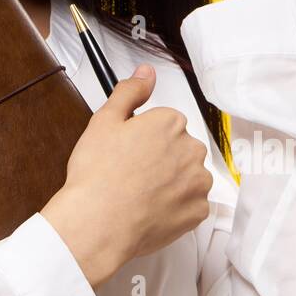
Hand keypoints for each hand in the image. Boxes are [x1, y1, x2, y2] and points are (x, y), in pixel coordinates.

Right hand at [41, 64, 212, 286]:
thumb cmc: (97, 173)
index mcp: (170, 123)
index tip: (128, 151)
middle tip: (130, 172)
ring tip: (140, 193)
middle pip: (179, 148)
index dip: (144, 137)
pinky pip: (191, 204)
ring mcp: (197, 182)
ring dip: (171, 181)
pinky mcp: (198, 212)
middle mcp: (191, 149)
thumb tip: (146, 72)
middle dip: (160, 157)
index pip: (166, 123)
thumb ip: (130, 91)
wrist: (98, 223)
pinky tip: (151, 209)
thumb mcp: (104, 120)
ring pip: (187, 175)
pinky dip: (175, 206)